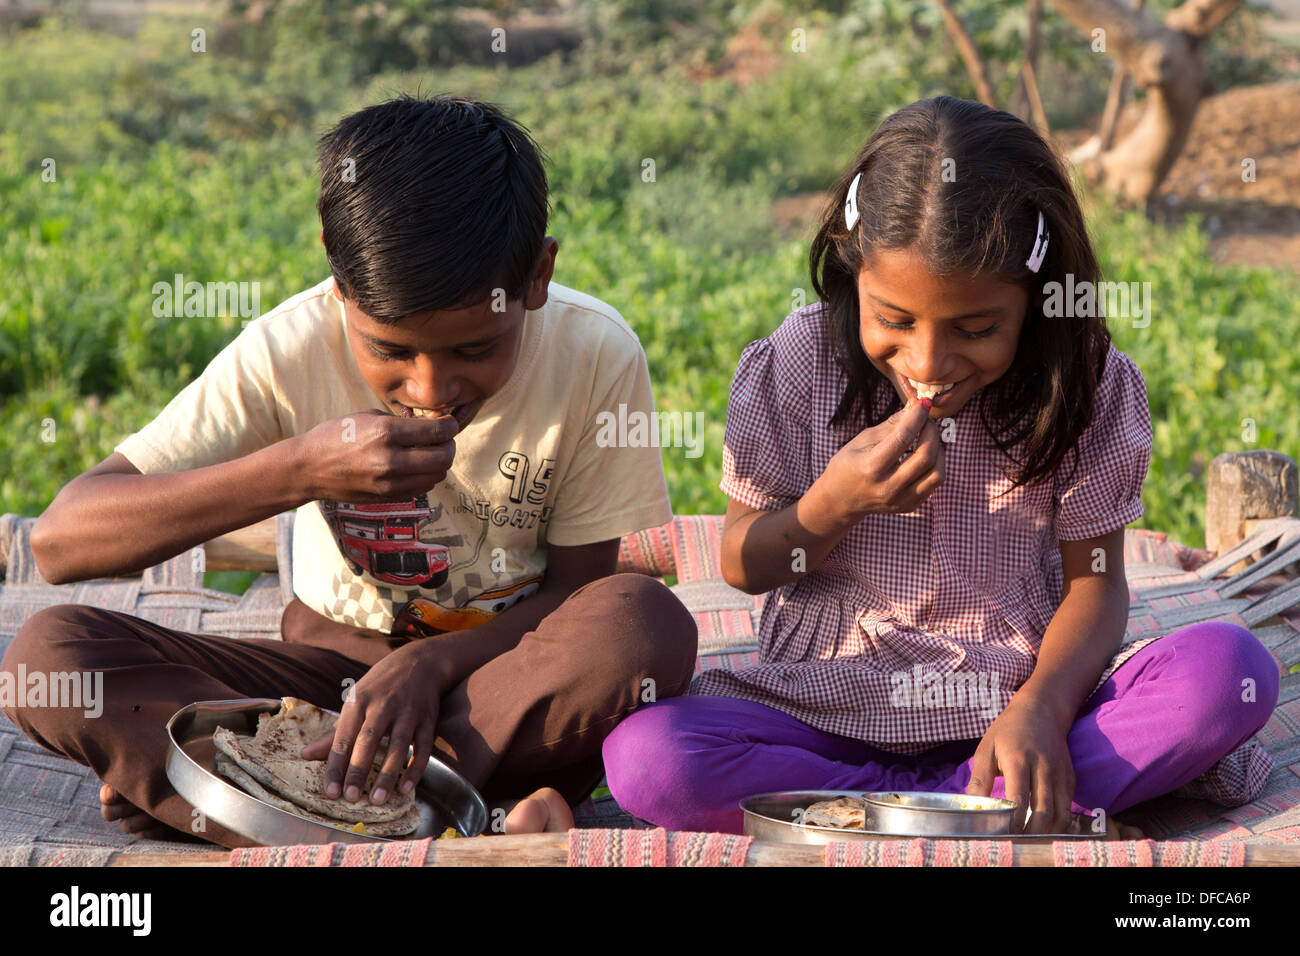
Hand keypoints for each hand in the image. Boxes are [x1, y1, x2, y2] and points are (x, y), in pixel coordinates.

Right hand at [293, 408, 457, 502]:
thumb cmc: (337, 435)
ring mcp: (390, 482)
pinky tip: (416, 466)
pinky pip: (423, 487)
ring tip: (429, 452)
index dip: (450, 426)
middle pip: (444, 457)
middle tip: (443, 439)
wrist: (308, 468)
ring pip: (437, 475)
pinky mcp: (388, 497)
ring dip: (440, 463)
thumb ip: (403, 422)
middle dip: (449, 445)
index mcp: (386, 432)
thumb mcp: (369, 417)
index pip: (438, 431)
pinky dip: (427, 476)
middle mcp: (391, 459)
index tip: (449, 423)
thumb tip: (433, 424)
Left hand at [300, 640, 448, 804]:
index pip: (343, 738)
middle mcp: (383, 706)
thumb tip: (305, 755)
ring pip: (397, 746)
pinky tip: (406, 787)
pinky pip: (423, 747)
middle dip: (358, 770)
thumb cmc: (380, 686)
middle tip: (351, 798)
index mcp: (359, 702)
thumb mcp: (356, 702)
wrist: (420, 662)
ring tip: (378, 799)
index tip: (330, 792)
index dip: (336, 766)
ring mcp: (407, 712)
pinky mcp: (428, 719)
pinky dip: (415, 768)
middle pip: (368, 741)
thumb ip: (334, 732)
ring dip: (387, 774)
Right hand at [819, 398, 943, 519]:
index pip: (903, 438)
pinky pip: (934, 483)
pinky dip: (935, 464)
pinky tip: (925, 454)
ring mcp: (900, 500)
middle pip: (926, 456)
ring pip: (937, 472)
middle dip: (932, 431)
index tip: (923, 403)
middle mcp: (888, 487)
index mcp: (871, 468)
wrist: (841, 500)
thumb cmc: (849, 464)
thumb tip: (915, 406)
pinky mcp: (909, 506)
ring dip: (939, 449)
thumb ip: (891, 425)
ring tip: (928, 438)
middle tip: (926, 420)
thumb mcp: (862, 440)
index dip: (916, 417)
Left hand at [965, 694, 1074, 834]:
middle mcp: (1043, 768)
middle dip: (1031, 832)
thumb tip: (972, 806)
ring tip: (1031, 841)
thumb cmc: (1007, 732)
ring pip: (1061, 812)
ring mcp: (1060, 774)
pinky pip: (1068, 806)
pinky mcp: (1070, 778)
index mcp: (1018, 759)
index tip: (1002, 835)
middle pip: (1043, 810)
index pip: (1018, 798)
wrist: (1041, 712)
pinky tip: (1044, 829)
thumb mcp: (986, 749)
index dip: (1012, 821)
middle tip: (1018, 844)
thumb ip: (979, 779)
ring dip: (1048, 832)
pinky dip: (1059, 822)